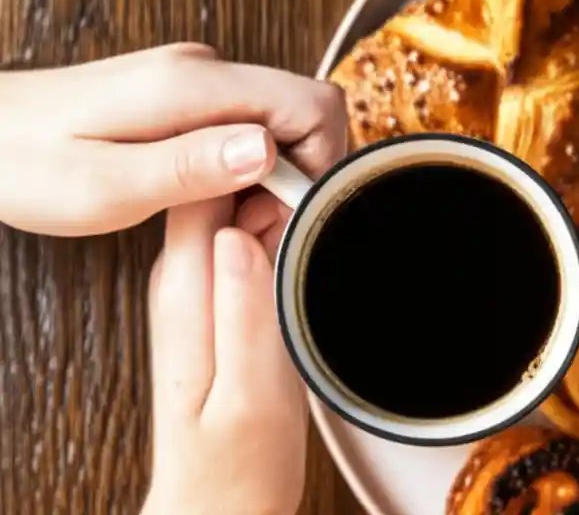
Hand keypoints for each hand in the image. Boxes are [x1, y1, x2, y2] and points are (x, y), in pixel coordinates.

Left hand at [0, 43, 345, 236]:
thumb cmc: (22, 166)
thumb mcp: (104, 187)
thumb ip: (192, 167)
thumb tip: (269, 150)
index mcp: (192, 86)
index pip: (312, 103)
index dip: (318, 164)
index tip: (278, 213)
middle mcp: (203, 70)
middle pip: (306, 111)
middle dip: (300, 174)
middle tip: (250, 225)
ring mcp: (196, 78)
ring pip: (281, 121)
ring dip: (273, 174)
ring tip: (222, 217)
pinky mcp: (186, 95)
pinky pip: (247, 125)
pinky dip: (247, 167)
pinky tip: (207, 198)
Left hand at [142, 193, 305, 514]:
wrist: (218, 504)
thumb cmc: (235, 464)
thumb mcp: (247, 393)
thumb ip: (242, 310)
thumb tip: (242, 231)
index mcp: (185, 289)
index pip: (205, 183)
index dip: (259, 158)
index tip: (313, 169)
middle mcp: (183, 278)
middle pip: (222, 184)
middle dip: (277, 173)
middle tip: (334, 194)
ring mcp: (199, 287)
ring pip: (238, 206)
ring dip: (283, 200)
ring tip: (330, 215)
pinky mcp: (218, 299)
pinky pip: (249, 237)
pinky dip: (282, 229)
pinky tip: (311, 243)